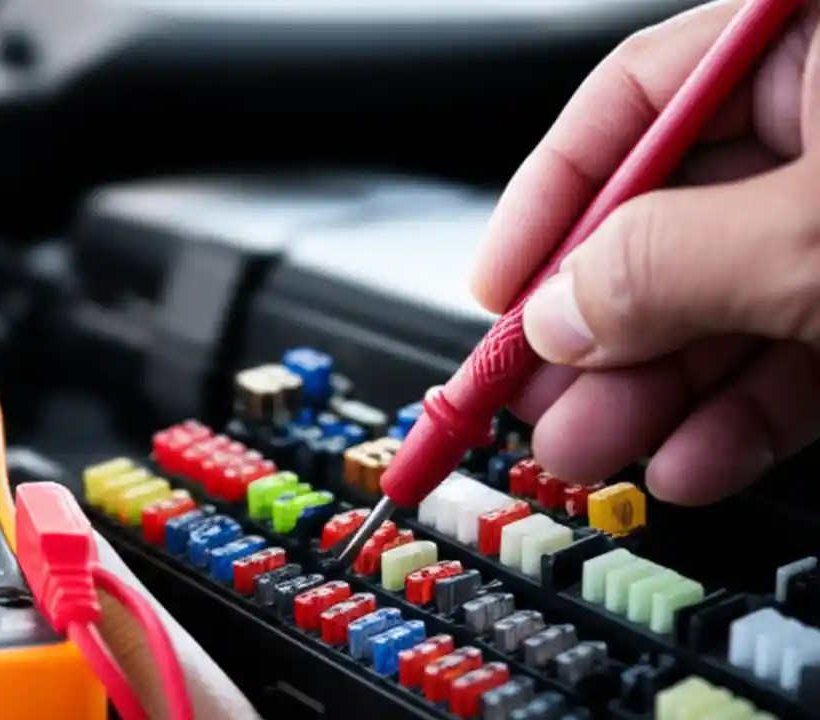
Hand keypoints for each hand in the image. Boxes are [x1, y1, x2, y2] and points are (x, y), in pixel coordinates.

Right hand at [473, 0, 819, 503]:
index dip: (545, 204)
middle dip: (595, 331)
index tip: (497, 290)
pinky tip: (690, 462)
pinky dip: (739, 418)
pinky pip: (791, 353)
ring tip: (592, 451)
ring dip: (650, 394)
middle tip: (534, 396)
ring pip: (722, 303)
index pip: (628, 103)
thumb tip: (560, 315)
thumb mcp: (811, 231)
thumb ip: (668, 265)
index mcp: (806, 44)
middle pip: (663, 223)